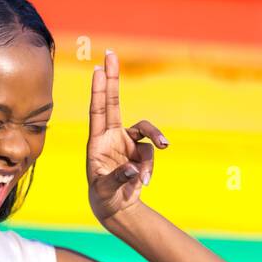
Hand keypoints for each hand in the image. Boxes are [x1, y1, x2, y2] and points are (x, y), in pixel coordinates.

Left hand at [86, 50, 167, 227]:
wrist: (115, 207)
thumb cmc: (104, 197)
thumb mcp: (106, 191)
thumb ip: (118, 179)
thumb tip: (133, 170)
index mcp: (97, 142)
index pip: (98, 111)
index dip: (99, 90)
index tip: (98, 68)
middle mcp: (112, 137)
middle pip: (114, 102)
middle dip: (113, 78)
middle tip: (111, 53)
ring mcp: (127, 143)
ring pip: (146, 130)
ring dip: (156, 136)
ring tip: (164, 147)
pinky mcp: (140, 153)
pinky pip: (151, 153)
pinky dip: (150, 167)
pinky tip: (144, 183)